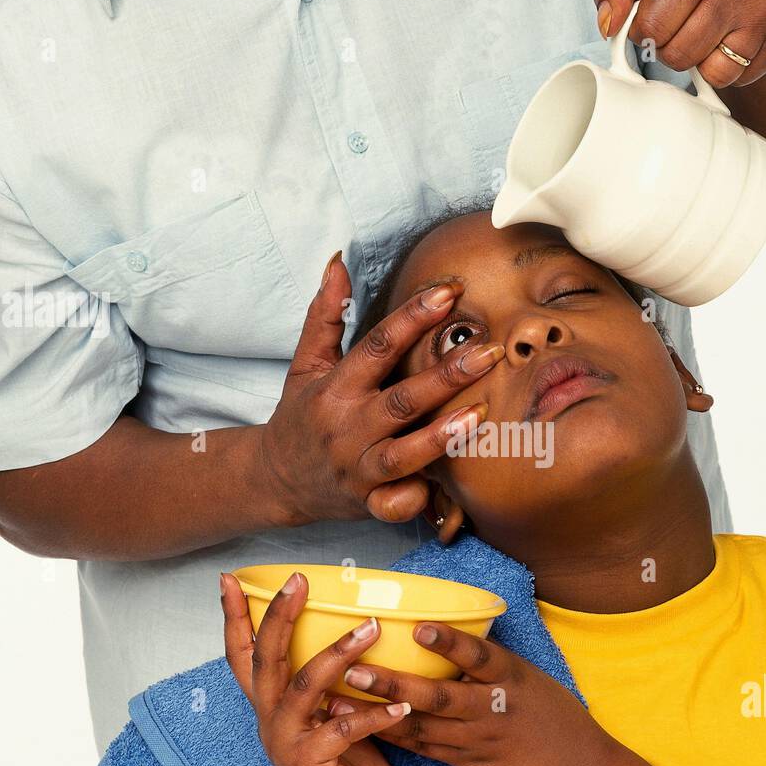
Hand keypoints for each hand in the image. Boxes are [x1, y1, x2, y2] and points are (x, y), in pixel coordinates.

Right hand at [220, 570, 411, 765]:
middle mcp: (271, 723)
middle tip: (298, 580)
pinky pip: (342, 730)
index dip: (235, 618)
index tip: (231, 578)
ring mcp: (287, 747)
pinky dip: (374, 714)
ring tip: (370, 628)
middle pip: (265, 660)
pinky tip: (401, 706)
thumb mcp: (338, 718)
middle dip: (279, 616)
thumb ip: (334, 686)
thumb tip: (357, 632)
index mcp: (273, 709)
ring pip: (303, 687)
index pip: (244, 656)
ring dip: (337, 654)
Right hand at [259, 253, 501, 527]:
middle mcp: (346, 427)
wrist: (275, 480)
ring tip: (481, 414)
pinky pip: (395, 505)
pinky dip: (416, 498)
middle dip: (447, 376)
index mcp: (336, 387)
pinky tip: (446, 487)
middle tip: (490, 351)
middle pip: (401, 399)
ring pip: (403, 454)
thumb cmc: (301, 415)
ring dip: (441, 437)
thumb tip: (339, 261)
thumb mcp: (306, 363)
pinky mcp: (366, 503)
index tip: (451, 291)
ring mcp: (357, 468)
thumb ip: (326, 314)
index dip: (414, 316)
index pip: (378, 345)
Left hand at [338, 621, 620, 765]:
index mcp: (510, 677)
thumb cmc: (551, 711)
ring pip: (420, 727)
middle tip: (352, 667)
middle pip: (437, 696)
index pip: (479, 656)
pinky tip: (360, 726)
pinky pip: (424, 748)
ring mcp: (477, 739)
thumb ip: (487, 660)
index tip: (420, 627)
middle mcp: (491, 708)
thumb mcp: (527, 676)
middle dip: (392, 683)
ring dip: (378, 713)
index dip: (449, 642)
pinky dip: (392, 736)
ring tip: (339, 699)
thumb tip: (443, 629)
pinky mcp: (468, 762)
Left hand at [594, 0, 765, 88]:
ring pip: (711, 73)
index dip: (642, 29)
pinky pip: (738, 78)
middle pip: (680, 56)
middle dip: (668, 47)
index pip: (651, 29)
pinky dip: (724, 66)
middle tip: (676, 23)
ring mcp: (763, 11)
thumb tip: (608, 26)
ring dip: (696, 61)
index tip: (652, 14)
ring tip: (699, 29)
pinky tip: (723, 36)